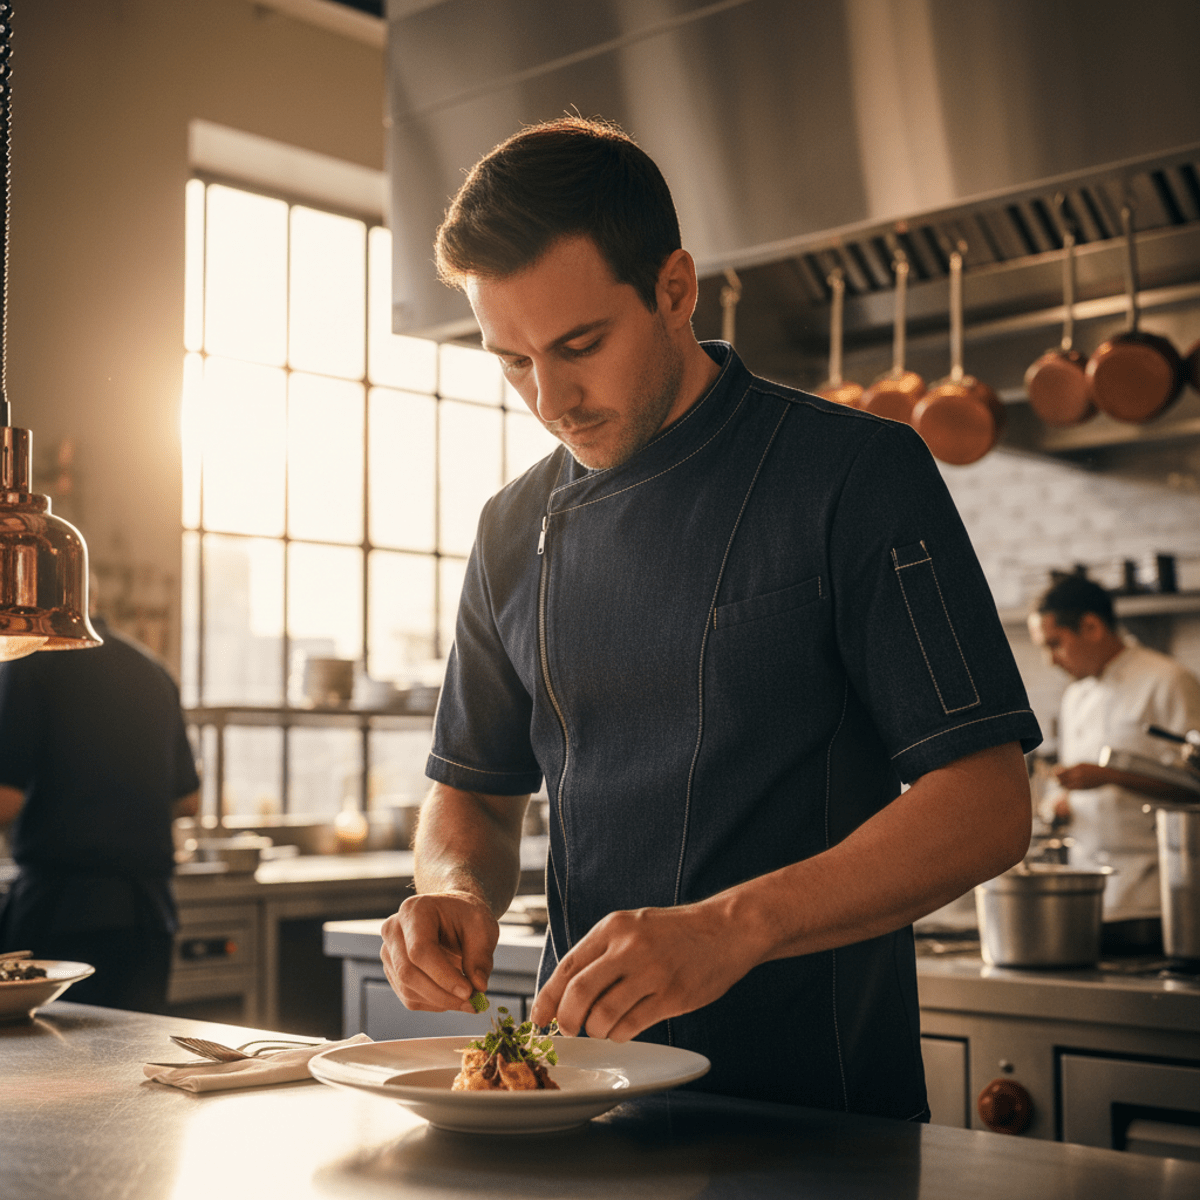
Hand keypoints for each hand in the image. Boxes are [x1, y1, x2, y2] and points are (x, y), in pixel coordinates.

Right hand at [380, 891, 498, 1014]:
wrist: (453, 913)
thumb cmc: (466, 916)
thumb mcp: (482, 926)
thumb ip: (480, 955)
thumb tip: (478, 986)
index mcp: (415, 911)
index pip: (420, 950)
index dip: (443, 975)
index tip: (469, 992)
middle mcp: (394, 930)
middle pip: (408, 972)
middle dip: (442, 994)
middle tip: (472, 1003)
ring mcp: (389, 952)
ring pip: (408, 989)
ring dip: (440, 1001)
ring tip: (469, 999)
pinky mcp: (392, 971)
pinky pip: (409, 997)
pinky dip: (435, 1003)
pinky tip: (453, 996)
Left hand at [529, 903, 758, 1042]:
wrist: (726, 930)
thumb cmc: (674, 933)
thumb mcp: (632, 927)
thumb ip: (602, 953)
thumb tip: (564, 992)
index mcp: (613, 927)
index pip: (568, 967)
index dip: (548, 997)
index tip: (538, 1017)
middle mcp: (629, 948)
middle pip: (580, 994)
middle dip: (567, 1020)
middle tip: (568, 1029)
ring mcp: (652, 973)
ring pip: (603, 1016)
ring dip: (596, 1030)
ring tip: (602, 1027)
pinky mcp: (672, 996)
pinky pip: (630, 1026)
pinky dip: (619, 1034)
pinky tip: (623, 1029)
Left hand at [1053, 762, 1110, 790]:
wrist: (1106, 776)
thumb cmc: (1094, 769)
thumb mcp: (1083, 765)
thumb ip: (1073, 768)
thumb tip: (1061, 770)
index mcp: (1078, 766)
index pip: (1062, 771)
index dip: (1056, 773)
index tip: (1054, 774)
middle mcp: (1078, 773)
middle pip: (1062, 778)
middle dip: (1058, 780)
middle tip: (1056, 780)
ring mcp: (1081, 781)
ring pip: (1066, 785)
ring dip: (1062, 785)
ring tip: (1061, 784)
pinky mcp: (1083, 787)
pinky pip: (1072, 789)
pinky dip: (1068, 788)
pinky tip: (1067, 787)